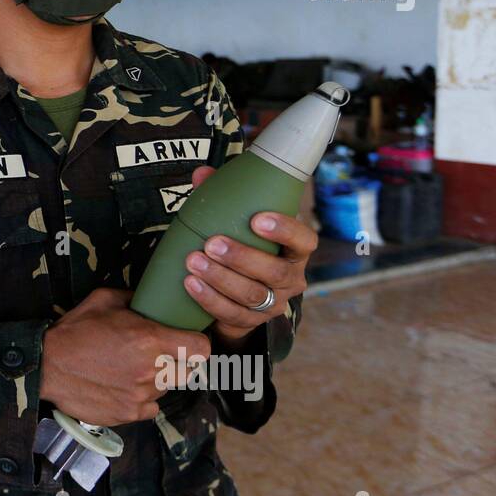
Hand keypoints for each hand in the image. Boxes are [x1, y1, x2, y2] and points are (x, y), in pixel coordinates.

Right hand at [40, 287, 210, 425]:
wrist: (46, 366)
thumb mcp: (103, 300)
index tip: (188, 342)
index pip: (201, 349)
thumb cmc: (73, 331)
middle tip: (159, 354)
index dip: (197, 345)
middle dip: (179, 362)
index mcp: (150, 340)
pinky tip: (124, 386)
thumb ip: (134, 298)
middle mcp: (151, 370)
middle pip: (188, 372)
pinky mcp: (129, 413)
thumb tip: (152, 298)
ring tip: (133, 369)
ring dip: (157, 380)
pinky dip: (142, 398)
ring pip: (167, 388)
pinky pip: (151, 407)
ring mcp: (140, 395)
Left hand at [181, 165, 317, 344]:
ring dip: (220, 278)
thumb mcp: (237, 222)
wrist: (235, 293)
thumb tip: (202, 173)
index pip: (305, 241)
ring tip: (193, 261)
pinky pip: (232, 314)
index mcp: (295, 250)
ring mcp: (274, 303)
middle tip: (211, 243)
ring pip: (252, 295)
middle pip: (275, 272)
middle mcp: (291, 279)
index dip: (285, 230)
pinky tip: (190, 283)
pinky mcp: (251, 322)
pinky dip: (209, 298)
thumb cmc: (242, 245)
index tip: (257, 219)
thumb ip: (224, 197)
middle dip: (242, 257)